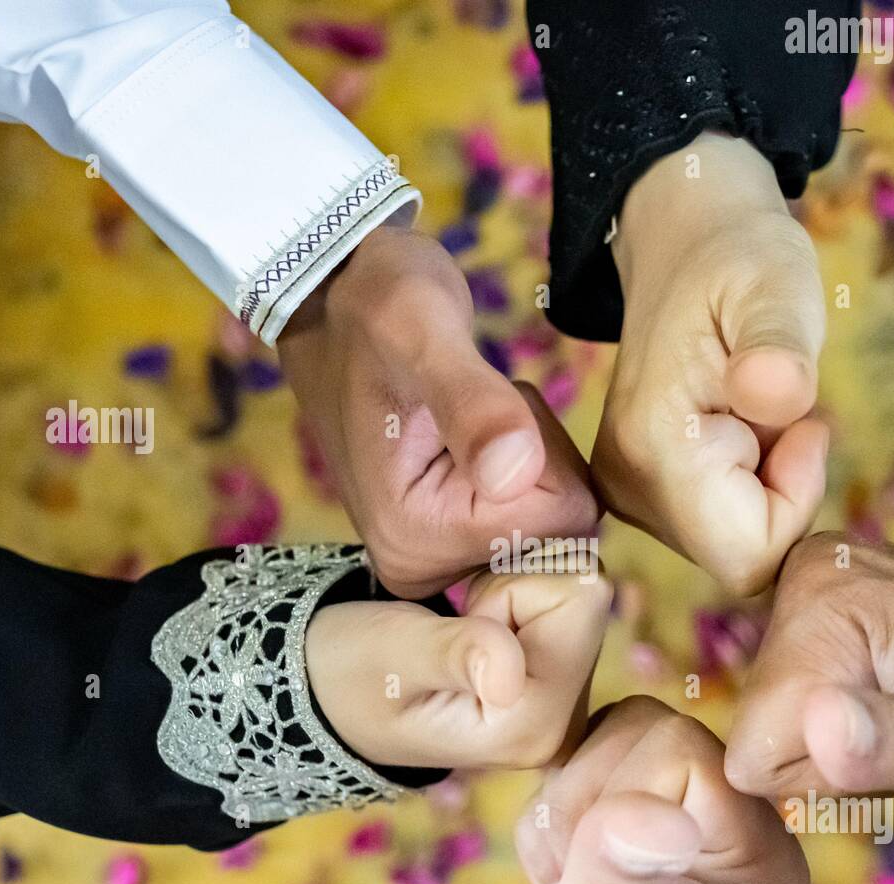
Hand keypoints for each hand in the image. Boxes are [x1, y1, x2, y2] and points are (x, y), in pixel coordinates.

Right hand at [279, 226, 597, 598]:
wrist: (332, 303)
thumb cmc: (376, 304)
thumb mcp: (420, 329)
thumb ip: (471, 403)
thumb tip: (513, 476)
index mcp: (414, 540)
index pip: (562, 520)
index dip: (544, 451)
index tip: (485, 406)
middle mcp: (419, 570)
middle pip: (557, 532)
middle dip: (538, 459)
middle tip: (476, 407)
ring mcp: (432, 562)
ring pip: (549, 523)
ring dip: (530, 459)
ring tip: (468, 416)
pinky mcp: (446, 546)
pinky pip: (531, 517)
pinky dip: (521, 468)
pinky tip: (472, 437)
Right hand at [306, 565, 611, 769]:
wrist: (339, 686)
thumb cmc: (357, 668)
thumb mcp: (393, 655)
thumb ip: (453, 655)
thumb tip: (510, 675)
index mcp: (534, 727)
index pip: (578, 598)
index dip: (512, 589)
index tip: (462, 625)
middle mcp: (566, 728)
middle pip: (587, 592)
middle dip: (521, 587)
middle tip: (464, 625)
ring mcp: (570, 709)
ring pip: (578, 589)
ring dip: (519, 590)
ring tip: (468, 630)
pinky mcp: (566, 685)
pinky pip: (570, 601)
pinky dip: (524, 597)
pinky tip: (486, 631)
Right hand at [593, 132, 828, 596]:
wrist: (684, 240)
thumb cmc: (741, 258)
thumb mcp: (778, 284)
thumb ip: (780, 346)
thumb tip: (776, 393)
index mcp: (656, 446)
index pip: (747, 554)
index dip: (795, 502)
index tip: (801, 420)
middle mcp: (626, 482)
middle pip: (738, 553)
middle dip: (782, 492)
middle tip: (783, 405)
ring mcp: (625, 490)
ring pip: (729, 542)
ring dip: (767, 483)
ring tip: (758, 403)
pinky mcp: (637, 489)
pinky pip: (716, 524)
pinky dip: (747, 482)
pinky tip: (740, 421)